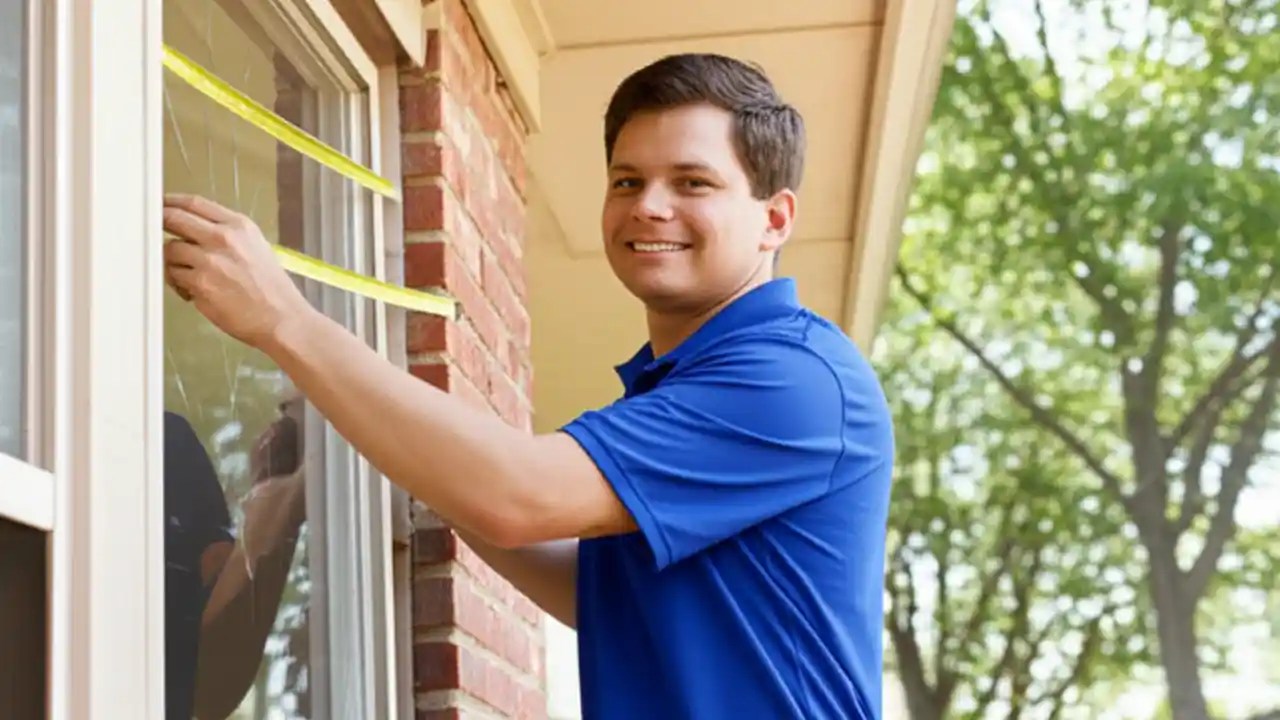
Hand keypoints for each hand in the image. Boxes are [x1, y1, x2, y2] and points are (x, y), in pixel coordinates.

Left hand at [163, 194, 312, 349]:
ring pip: (169, 250)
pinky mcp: (200, 284)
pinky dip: (178, 284)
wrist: (283, 318)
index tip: (161, 205)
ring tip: (188, 277)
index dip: (171, 202)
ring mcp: (210, 260)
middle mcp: (223, 238)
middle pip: (173, 219)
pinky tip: (193, 293)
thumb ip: (228, 235)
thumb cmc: (272, 290)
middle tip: (154, 233)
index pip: (195, 203)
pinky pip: (174, 277)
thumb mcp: (257, 248)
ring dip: (172, 263)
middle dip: (160, 225)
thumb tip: (196, 230)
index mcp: (239, 226)